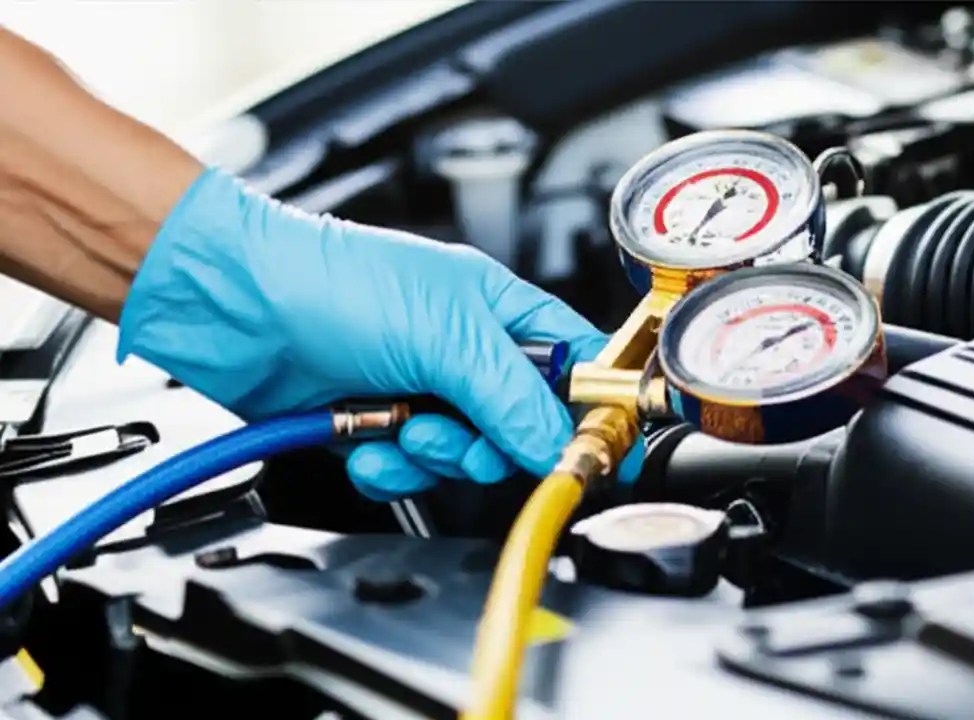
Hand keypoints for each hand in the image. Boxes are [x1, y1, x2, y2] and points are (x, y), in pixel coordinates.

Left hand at [117, 167, 641, 498]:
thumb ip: (508, 398)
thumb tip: (553, 446)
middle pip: (519, 426)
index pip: (572, 363)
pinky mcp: (373, 423)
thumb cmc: (331, 282)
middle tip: (460, 432)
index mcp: (498, 311)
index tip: (595, 446)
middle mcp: (463, 352)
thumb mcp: (444, 337)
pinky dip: (385, 467)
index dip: (588, 406)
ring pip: (462, 457)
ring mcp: (418, 390)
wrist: (231, 303)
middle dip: (488, 443)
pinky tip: (362, 438)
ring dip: (430, 455)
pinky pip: (407, 472)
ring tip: (398, 425)